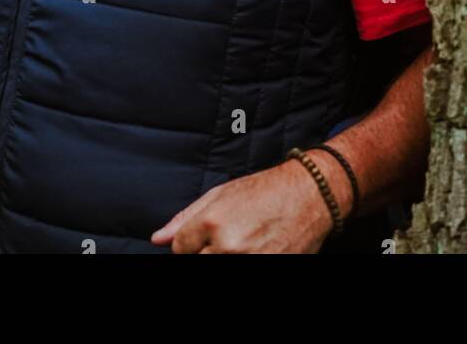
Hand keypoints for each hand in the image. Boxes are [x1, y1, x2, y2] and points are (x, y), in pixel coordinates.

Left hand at [150, 157, 345, 253]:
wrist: (309, 196)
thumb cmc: (265, 191)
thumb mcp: (222, 194)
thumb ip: (186, 218)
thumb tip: (158, 239)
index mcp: (212, 222)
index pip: (180, 250)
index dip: (190, 244)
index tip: (205, 237)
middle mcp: (227, 246)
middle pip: (197, 263)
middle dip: (206, 253)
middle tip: (227, 239)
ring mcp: (248, 262)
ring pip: (216, 270)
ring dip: (223, 258)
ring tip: (243, 243)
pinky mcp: (266, 269)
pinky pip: (240, 275)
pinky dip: (247, 260)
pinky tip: (256, 248)